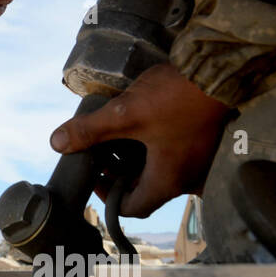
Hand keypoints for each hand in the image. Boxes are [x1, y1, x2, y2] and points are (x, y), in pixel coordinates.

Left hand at [49, 63, 229, 217]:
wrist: (220, 69)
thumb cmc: (176, 96)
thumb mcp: (125, 114)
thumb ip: (90, 131)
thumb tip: (56, 143)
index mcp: (170, 181)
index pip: (133, 207)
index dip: (107, 195)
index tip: (94, 174)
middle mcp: (189, 178)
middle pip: (146, 188)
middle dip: (119, 173)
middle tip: (100, 151)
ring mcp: (201, 161)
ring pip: (160, 170)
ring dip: (135, 158)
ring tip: (115, 134)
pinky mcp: (205, 143)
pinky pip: (175, 155)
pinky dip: (153, 147)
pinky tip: (140, 124)